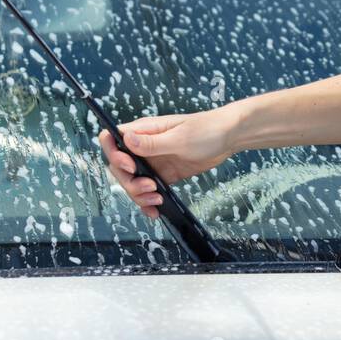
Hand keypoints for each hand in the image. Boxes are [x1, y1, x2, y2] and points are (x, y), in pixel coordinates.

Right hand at [98, 107, 238, 220]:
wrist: (228, 137)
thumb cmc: (206, 129)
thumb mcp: (180, 138)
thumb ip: (152, 142)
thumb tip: (126, 138)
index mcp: (144, 130)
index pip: (112, 139)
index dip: (114, 155)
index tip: (130, 167)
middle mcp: (143, 146)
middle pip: (119, 167)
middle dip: (129, 182)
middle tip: (149, 188)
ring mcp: (152, 161)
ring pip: (132, 182)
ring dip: (139, 195)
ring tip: (156, 200)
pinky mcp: (163, 174)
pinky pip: (148, 190)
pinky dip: (148, 202)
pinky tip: (155, 211)